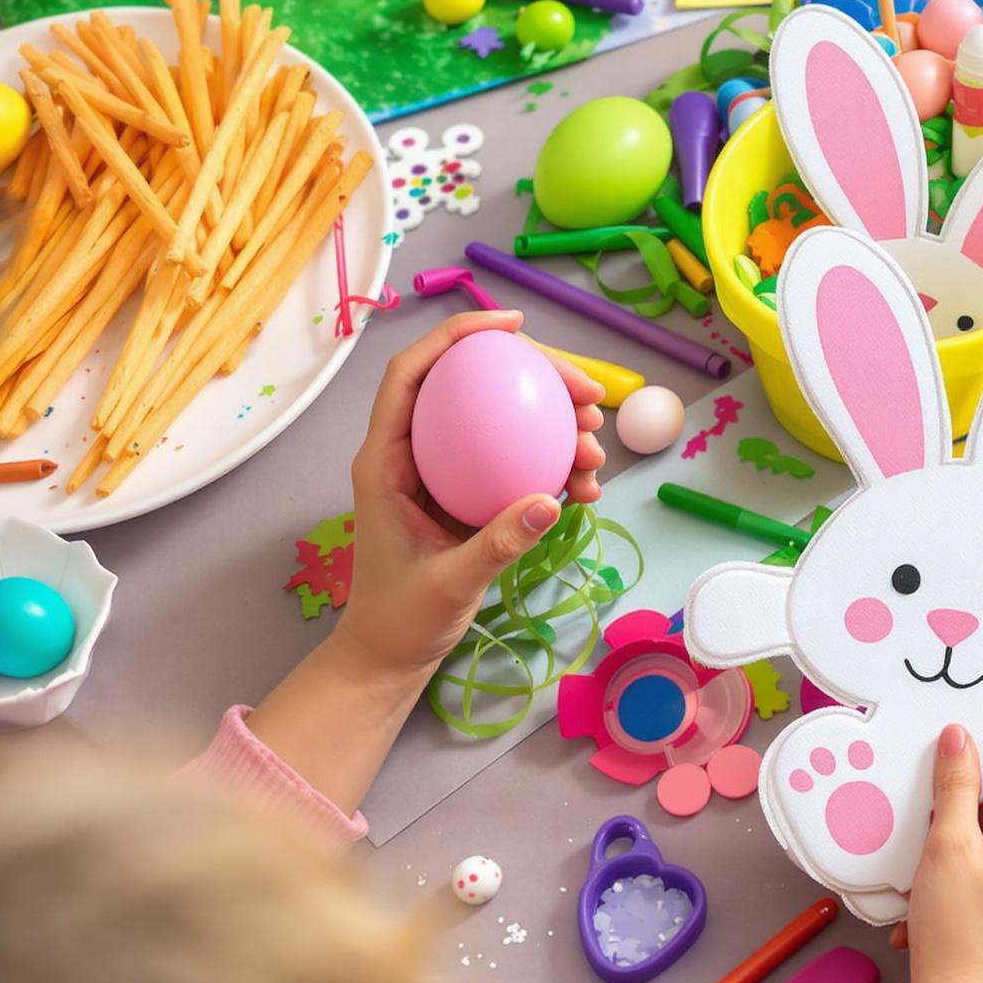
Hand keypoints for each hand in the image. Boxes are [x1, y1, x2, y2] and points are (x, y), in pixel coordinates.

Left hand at [336, 309, 605, 677]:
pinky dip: (554, 468)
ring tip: (596, 450)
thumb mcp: (448, 585)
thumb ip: (495, 545)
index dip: (456, 337)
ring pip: (505, 424)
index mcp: (387, 460)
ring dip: (556, 426)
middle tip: (590, 394)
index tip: (512, 325)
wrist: (390, 656)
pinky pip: (518, 463)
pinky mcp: (472, 497)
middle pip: (474, 388)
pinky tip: (586, 488)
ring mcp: (447, 474)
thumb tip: (546, 503)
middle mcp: (416, 455)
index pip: (413, 374)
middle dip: (536, 379)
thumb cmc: (400, 620)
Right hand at [891, 731, 982, 982]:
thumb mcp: (948, 845)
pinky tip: (936, 889)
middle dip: (971, 805)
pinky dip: (972, 871)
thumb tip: (961, 738)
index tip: (954, 756)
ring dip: (966, 840)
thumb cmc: (958, 938)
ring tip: (930, 860)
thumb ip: (956, 783)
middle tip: (933, 813)